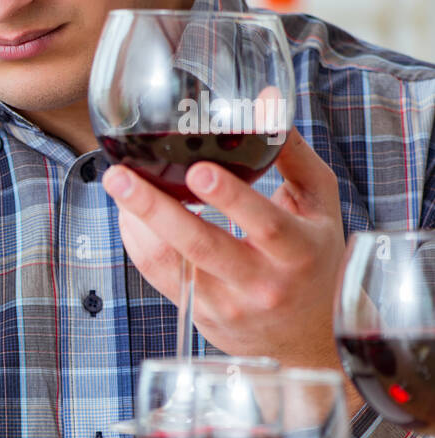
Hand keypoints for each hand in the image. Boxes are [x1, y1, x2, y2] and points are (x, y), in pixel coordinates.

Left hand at [102, 123, 364, 413]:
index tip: (199, 170)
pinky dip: (137, 241)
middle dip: (155, 208)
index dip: (231, 198)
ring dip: (136, 222)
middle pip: (201, 245)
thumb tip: (268, 99)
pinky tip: (128, 213)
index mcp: (297, 250)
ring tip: (118, 185)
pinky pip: (157, 274)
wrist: (305, 338)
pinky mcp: (197, 313)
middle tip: (121, 176)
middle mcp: (260, 282)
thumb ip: (291, 153)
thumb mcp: (319, 205)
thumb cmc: (312, 259)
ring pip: (169, 262)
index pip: (264, 223)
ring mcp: (224, 302)